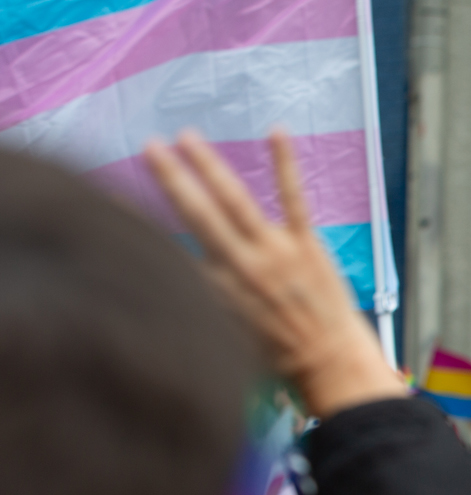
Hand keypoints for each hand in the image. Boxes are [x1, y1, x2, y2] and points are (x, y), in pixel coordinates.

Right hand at [142, 130, 404, 417]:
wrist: (328, 363)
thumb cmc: (277, 353)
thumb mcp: (224, 332)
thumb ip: (202, 295)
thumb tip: (175, 267)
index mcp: (213, 289)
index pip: (173, 246)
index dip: (145, 220)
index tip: (117, 195)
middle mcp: (239, 266)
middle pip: (195, 214)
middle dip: (170, 178)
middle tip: (147, 146)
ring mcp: (274, 252)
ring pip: (235, 200)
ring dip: (208, 166)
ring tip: (185, 137)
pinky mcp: (305, 244)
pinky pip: (293, 197)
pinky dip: (284, 163)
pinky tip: (276, 132)